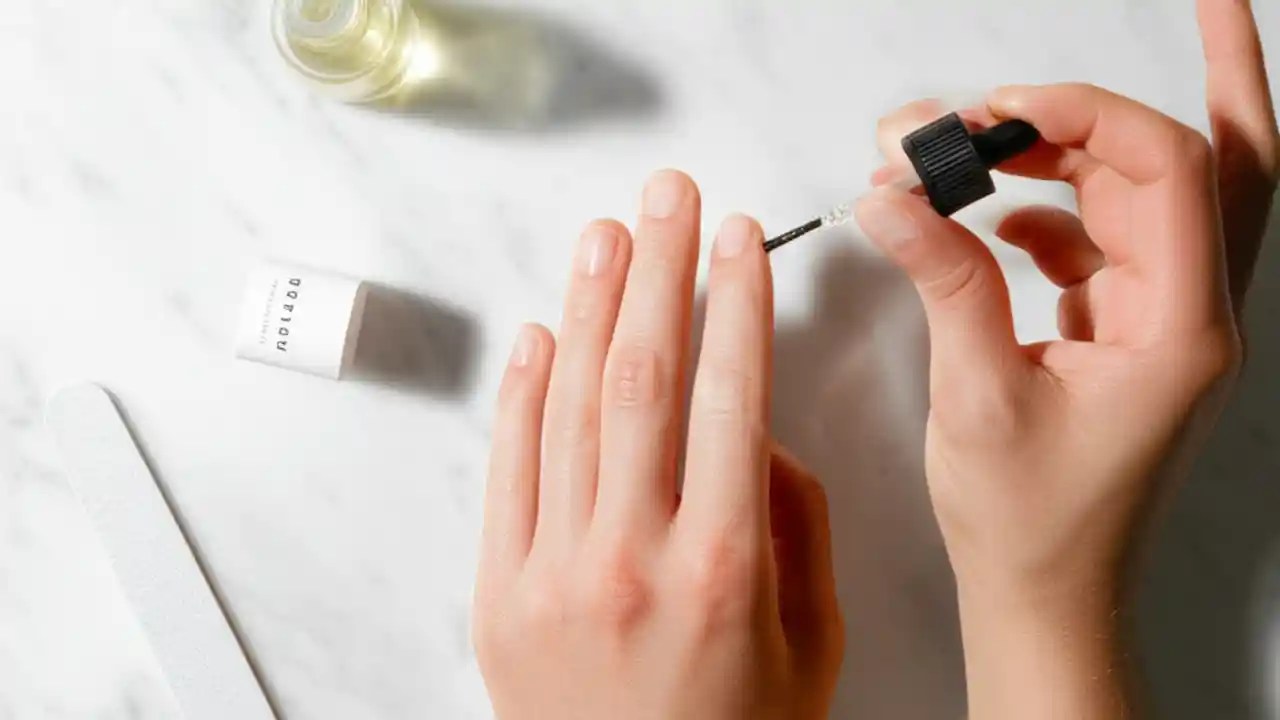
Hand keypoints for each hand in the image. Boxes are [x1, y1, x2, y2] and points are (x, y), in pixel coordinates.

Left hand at [473, 171, 842, 719]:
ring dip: (588, 307)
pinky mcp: (499, 592)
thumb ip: (794, 525)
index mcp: (725, 567)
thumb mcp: (811, 641)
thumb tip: (758, 433)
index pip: (732, 396)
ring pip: (569, 405)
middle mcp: (633, 557)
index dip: (737, 302)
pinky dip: (522, 393)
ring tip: (605, 237)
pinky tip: (541, 333)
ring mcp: (554, 572)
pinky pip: (508, 469)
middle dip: (659, 270)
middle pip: (644, 376)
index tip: (739, 239)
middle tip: (667, 198)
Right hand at [856, 1, 1276, 716]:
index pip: (1169, 168)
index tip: (996, 111)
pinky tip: (999, 216)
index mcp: (1182, 328)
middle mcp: (1191, 315)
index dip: (1085, 115)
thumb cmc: (1031, 525)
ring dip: (1084, 151)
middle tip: (1205, 1)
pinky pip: (1109, 241)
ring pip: (1155, 196)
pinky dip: (1058, 210)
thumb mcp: (977, 395)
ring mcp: (1163, 323)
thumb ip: (943, 279)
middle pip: (1215, 163)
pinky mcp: (1124, 335)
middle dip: (1206, 79)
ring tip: (997, 136)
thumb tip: (897, 193)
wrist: (1046, 595)